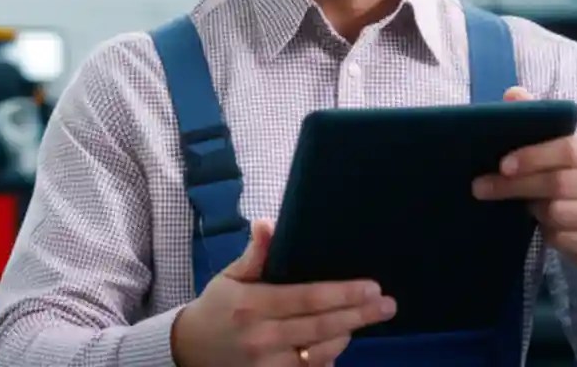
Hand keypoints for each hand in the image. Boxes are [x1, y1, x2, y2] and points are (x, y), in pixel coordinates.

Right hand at [171, 219, 396, 366]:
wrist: (188, 352)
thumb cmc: (216, 308)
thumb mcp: (230, 277)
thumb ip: (254, 255)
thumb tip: (267, 224)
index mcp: (253, 306)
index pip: (307, 299)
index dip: (343, 294)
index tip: (372, 286)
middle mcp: (263, 338)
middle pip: (322, 328)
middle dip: (359, 315)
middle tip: (388, 304)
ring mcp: (269, 366)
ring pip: (321, 352)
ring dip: (347, 334)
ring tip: (365, 317)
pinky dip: (329, 357)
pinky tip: (341, 340)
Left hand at [472, 87, 576, 273]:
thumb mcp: (564, 144)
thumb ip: (539, 118)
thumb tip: (513, 94)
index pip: (568, 150)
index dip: (532, 157)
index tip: (502, 165)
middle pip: (558, 184)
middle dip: (515, 186)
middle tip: (482, 187)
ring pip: (558, 213)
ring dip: (534, 209)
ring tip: (527, 203)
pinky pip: (564, 239)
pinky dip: (548, 232)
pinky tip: (546, 224)